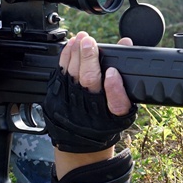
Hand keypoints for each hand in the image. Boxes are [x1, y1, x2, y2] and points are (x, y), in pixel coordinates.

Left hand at [44, 32, 136, 175]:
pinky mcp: (57, 98)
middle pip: (88, 80)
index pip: (115, 101)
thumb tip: (125, 43)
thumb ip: (125, 77)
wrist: (82, 143)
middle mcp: (90, 109)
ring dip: (75, 54)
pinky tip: (69, 46)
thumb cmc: (105, 122)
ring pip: (71, 75)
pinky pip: (59, 74)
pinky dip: (64, 58)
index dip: (114, 87)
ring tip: (80, 38)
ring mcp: (71, 103)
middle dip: (88, 59)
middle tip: (89, 41)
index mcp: (110, 113)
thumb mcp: (122, 108)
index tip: (113, 72)